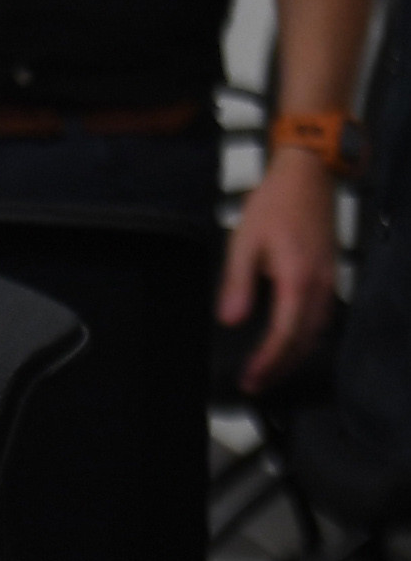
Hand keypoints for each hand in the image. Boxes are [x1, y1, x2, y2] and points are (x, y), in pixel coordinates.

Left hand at [225, 150, 340, 388]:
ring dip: (294, 355)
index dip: (268, 360)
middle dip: (280, 367)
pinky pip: (321, 316)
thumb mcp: (244, 241)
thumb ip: (237, 282)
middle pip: (305, 339)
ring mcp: (329, 280)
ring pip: (317, 331)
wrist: (308, 174)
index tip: (249, 378)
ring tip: (268, 372)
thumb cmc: (275, 203)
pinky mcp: (329, 274)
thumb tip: (231, 319)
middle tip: (254, 385)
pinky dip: (305, 336)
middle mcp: (320, 284)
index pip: (285, 333)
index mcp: (298, 278)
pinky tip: (289, 343)